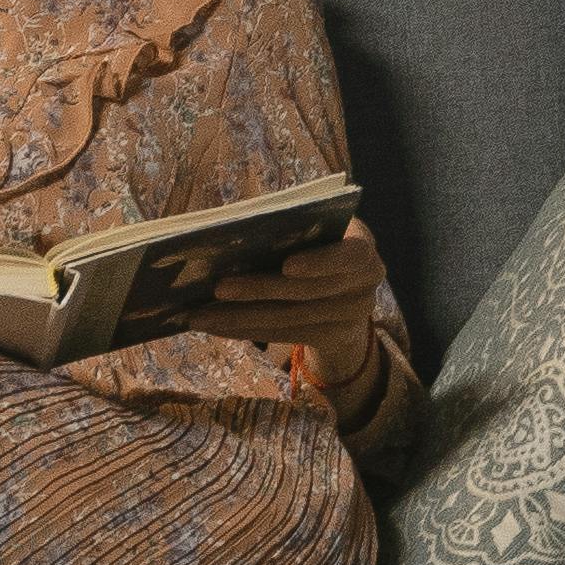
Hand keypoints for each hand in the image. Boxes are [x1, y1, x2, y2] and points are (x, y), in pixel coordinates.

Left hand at [190, 215, 387, 393]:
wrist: (347, 290)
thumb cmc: (318, 242)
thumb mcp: (315, 229)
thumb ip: (288, 226)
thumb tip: (230, 227)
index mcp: (362, 246)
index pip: (352, 254)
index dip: (321, 262)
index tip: (287, 265)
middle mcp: (365, 284)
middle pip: (308, 291)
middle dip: (260, 289)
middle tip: (217, 288)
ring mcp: (352, 316)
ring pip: (290, 317)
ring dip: (241, 317)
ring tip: (200, 314)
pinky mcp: (332, 338)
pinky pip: (284, 335)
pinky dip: (246, 330)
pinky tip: (214, 326)